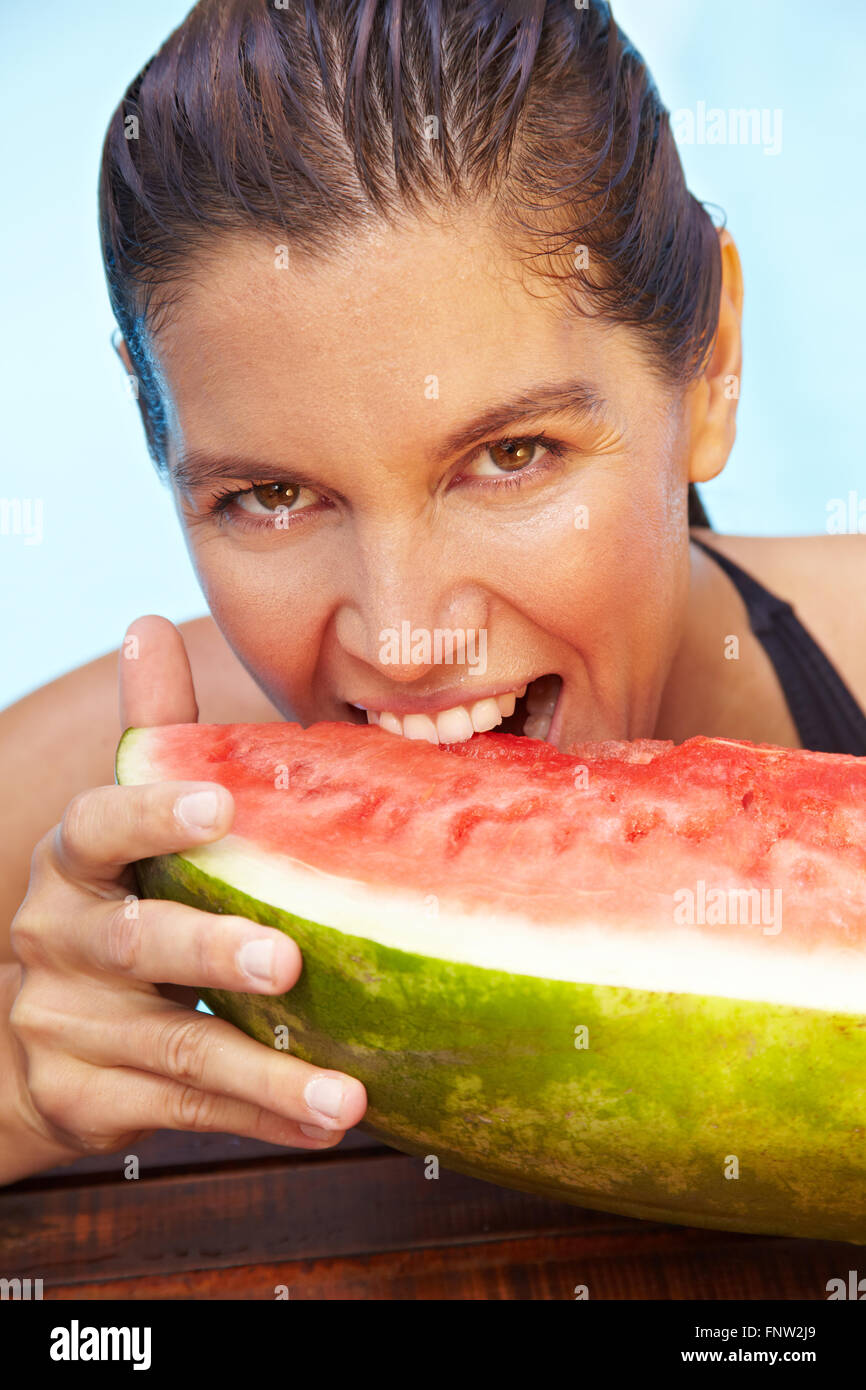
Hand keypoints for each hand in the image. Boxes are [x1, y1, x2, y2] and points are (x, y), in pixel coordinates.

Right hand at [5, 615, 366, 1179]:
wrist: (31, 1044)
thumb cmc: (112, 910)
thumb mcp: (120, 830)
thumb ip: (150, 739)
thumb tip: (146, 624)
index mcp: (74, 862)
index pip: (99, 825)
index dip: (153, 812)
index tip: (219, 805)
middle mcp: (60, 942)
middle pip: (137, 944)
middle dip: (210, 948)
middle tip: (287, 958)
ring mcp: (68, 1026)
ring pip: (173, 1044)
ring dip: (263, 1069)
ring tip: (344, 1094)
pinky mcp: (88, 1099)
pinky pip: (182, 1107)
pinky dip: (257, 1115)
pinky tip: (324, 1121)